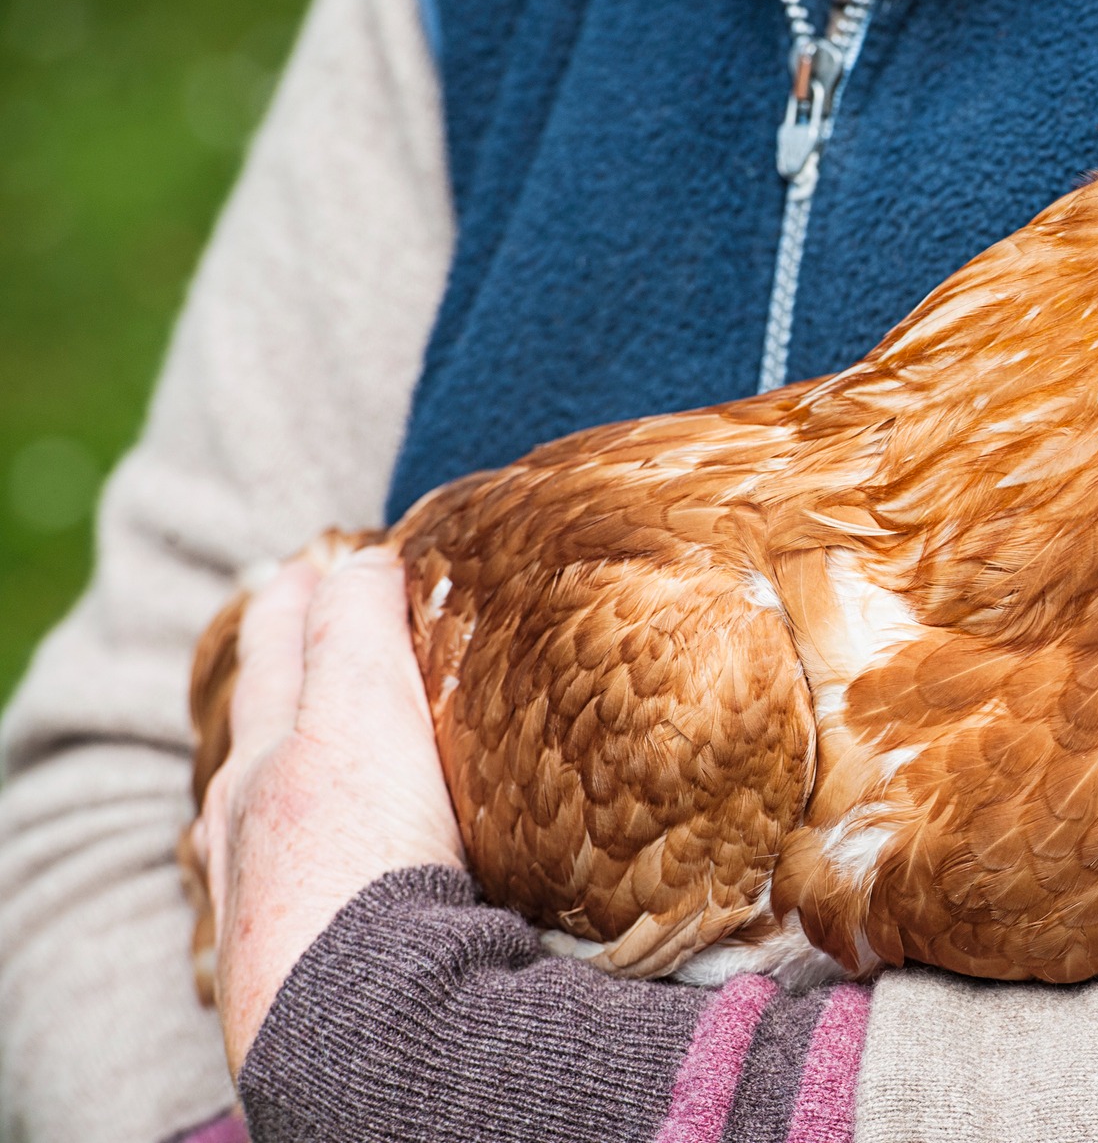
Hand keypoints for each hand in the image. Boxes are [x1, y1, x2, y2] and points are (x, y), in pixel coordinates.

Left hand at [191, 547, 463, 1072]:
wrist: (361, 1018)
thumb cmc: (362, 858)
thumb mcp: (363, 713)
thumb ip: (356, 630)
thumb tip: (359, 562)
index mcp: (271, 752)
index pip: (285, 650)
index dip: (306, 599)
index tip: (319, 563)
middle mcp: (250, 819)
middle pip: (259, 727)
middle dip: (279, 672)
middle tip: (299, 628)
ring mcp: (265, 894)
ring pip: (255, 810)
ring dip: (275, 768)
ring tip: (295, 752)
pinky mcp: (296, 960)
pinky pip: (283, 886)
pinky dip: (291, 853)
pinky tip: (307, 870)